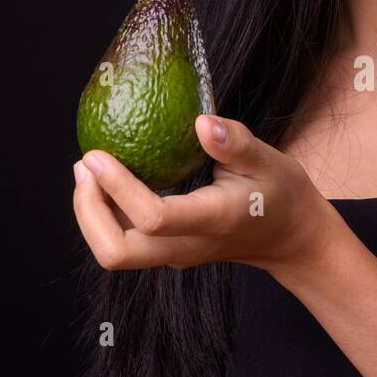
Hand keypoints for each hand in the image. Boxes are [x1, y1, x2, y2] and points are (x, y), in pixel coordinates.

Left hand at [72, 114, 331, 272]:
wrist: (290, 238)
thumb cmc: (280, 194)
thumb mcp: (269, 160)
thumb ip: (236, 143)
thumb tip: (201, 121)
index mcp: (213, 221)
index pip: (153, 218)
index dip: (118, 188)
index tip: (96, 155)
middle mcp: (188, 246)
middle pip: (118, 253)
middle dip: (88, 212)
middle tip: (85, 167)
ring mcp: (175, 254)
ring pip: (115, 252)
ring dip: (91, 214)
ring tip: (88, 170)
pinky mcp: (167, 251)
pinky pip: (124, 241)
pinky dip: (105, 214)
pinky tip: (104, 180)